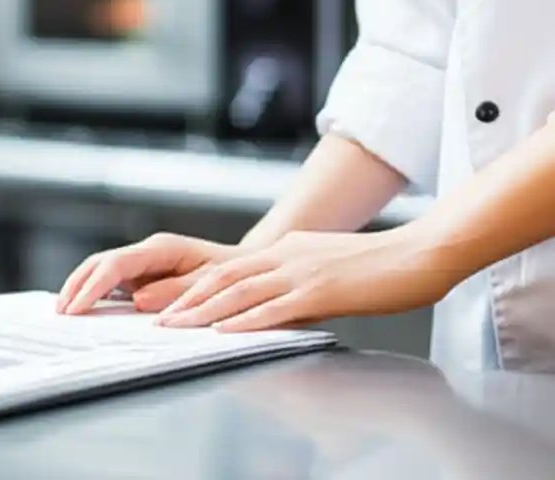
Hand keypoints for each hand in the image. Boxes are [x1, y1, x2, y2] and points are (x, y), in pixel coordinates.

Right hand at [56, 233, 240, 314]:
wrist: (247, 271)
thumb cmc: (232, 278)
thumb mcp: (210, 284)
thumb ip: (175, 292)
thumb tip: (139, 299)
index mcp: (161, 248)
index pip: (115, 264)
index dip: (92, 286)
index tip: (76, 308)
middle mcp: (148, 251)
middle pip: (100, 262)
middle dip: (77, 285)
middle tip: (60, 312)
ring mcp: (143, 262)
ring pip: (101, 269)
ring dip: (80, 288)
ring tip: (63, 311)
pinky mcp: (143, 275)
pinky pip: (111, 280)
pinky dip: (93, 292)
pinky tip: (81, 308)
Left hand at [157, 228, 459, 330]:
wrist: (421, 253)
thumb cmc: (381, 265)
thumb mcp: (326, 265)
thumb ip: (297, 279)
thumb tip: (277, 299)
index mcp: (287, 249)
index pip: (230, 268)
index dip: (195, 285)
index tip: (170, 301)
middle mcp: (288, 256)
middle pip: (224, 278)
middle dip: (186, 298)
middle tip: (158, 316)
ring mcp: (303, 272)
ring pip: (241, 291)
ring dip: (204, 310)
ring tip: (177, 326)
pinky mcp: (323, 290)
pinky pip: (276, 307)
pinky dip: (246, 319)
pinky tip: (226, 330)